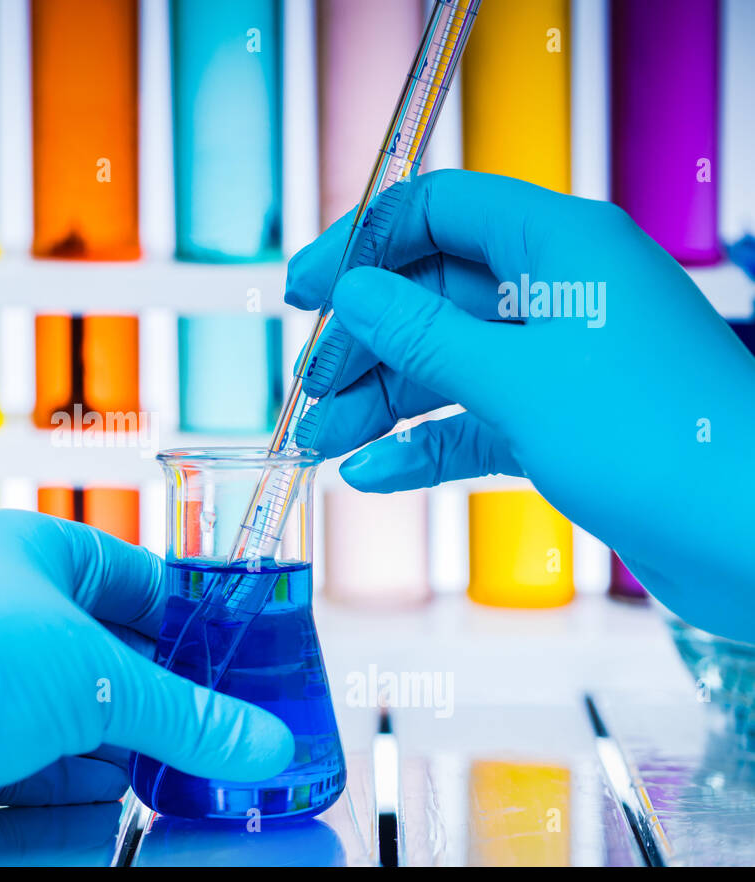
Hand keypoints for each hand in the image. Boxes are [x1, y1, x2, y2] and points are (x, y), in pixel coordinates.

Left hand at [0, 510, 293, 861]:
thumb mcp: (97, 679)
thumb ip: (185, 717)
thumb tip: (257, 743)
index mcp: (35, 556)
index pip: (132, 578)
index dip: (186, 619)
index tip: (234, 660)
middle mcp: (3, 614)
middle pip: (104, 658)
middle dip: (160, 702)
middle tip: (218, 734)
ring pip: (69, 722)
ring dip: (123, 755)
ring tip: (183, 781)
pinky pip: (32, 772)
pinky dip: (77, 793)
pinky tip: (117, 810)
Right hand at [285, 169, 754, 640]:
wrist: (754, 541)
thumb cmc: (657, 441)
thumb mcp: (517, 381)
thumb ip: (424, 334)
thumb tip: (353, 292)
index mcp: (561, 245)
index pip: (439, 210)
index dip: (363, 246)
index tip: (303, 293)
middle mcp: (560, 292)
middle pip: (432, 295)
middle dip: (363, 343)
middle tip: (308, 392)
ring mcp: (561, 361)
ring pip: (445, 363)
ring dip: (379, 403)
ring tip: (319, 444)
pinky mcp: (563, 423)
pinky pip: (473, 421)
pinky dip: (421, 446)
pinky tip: (371, 475)